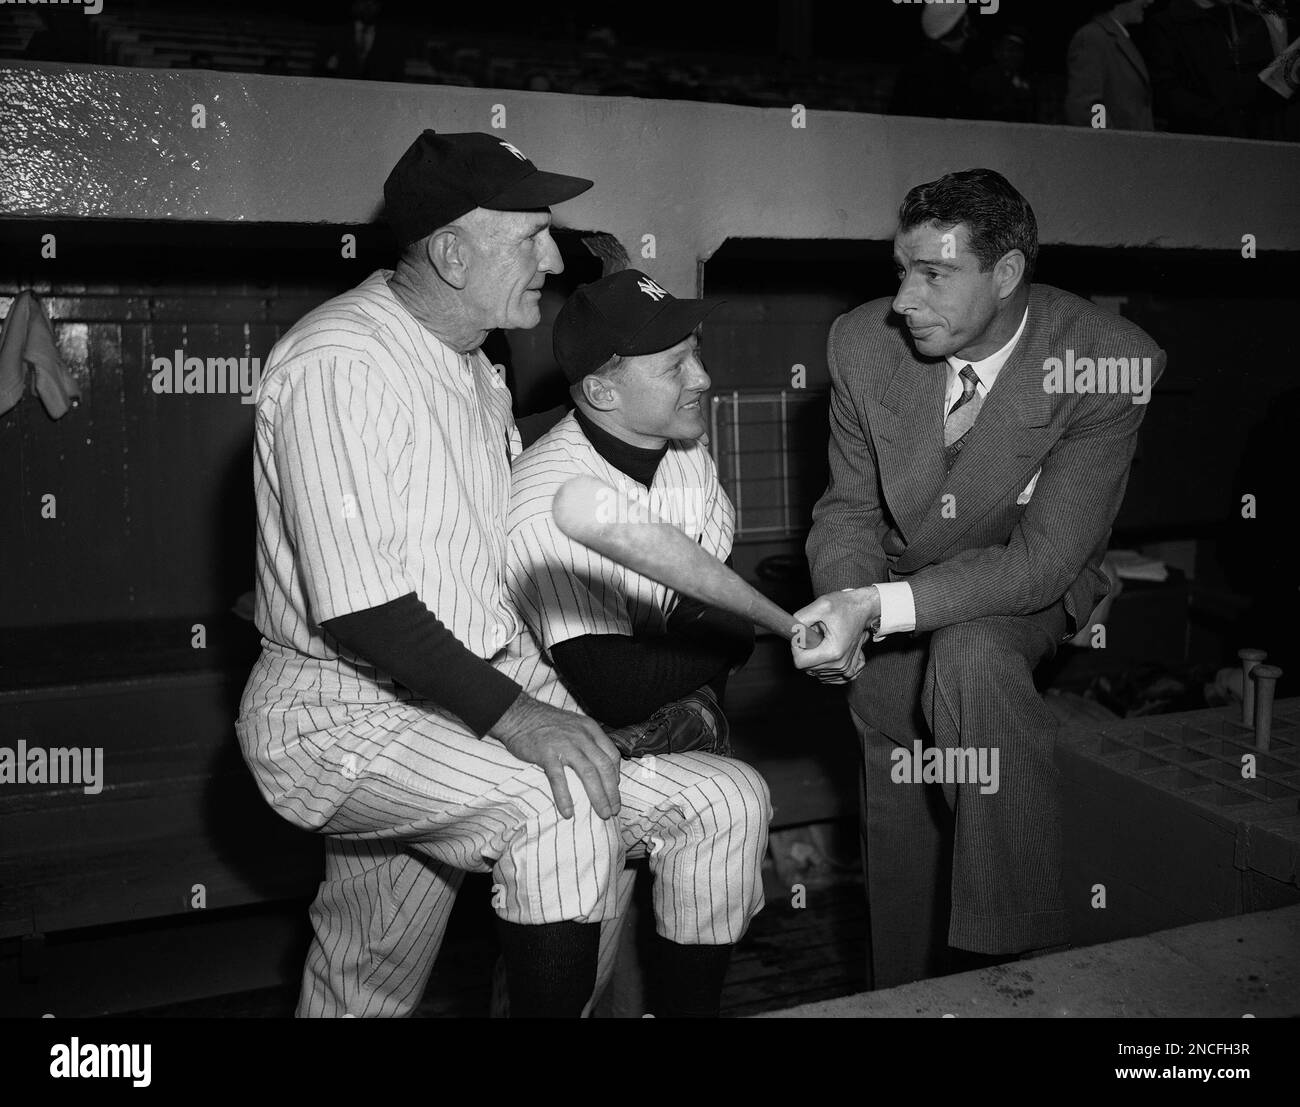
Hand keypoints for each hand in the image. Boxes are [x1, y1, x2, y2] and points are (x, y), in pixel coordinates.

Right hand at [490, 693, 621, 819]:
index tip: (614, 791)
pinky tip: (568, 812)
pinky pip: (559, 779)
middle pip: (604, 767)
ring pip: (588, 774)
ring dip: (598, 797)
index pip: (612, 754)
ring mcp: (565, 744)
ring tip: (602, 814)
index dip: (616, 775)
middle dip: (612, 792)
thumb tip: (598, 765)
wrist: (518, 714)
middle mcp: (581, 736)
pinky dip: (565, 797)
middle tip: (614, 810)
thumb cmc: (546, 723)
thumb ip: (587, 741)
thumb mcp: (574, 725)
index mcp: (590, 729)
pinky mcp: (546, 753)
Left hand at [791, 587, 879, 683]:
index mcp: (833, 652)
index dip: (795, 648)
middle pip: (807, 668)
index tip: (802, 635)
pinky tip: (826, 653)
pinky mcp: (849, 671)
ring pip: (815, 672)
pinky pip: (827, 676)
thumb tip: (792, 633)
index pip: (800, 662)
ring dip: (815, 657)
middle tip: (816, 634)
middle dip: (806, 651)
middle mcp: (840, 665)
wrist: (865, 610)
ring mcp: (846, 670)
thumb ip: (801, 618)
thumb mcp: (821, 605)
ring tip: (824, 640)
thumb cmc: (845, 606)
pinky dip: (822, 666)